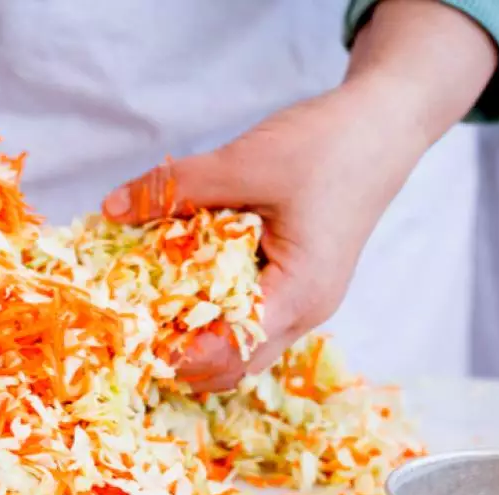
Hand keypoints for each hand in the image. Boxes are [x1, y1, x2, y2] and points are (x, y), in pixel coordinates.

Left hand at [103, 86, 423, 389]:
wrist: (385, 124)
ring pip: (243, 346)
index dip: (177, 352)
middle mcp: (306, 311)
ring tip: (150, 307)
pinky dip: (216, 310)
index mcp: (299, 292)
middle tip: (129, 326)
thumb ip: (177, 189)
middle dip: (180, 354)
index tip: (129, 333)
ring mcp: (307, 301)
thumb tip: (113, 208)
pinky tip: (182, 281)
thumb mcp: (244, 162)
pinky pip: (253, 316)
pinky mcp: (301, 284)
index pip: (229, 354)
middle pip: (235, 365)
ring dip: (198, 334)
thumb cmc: (327, 145)